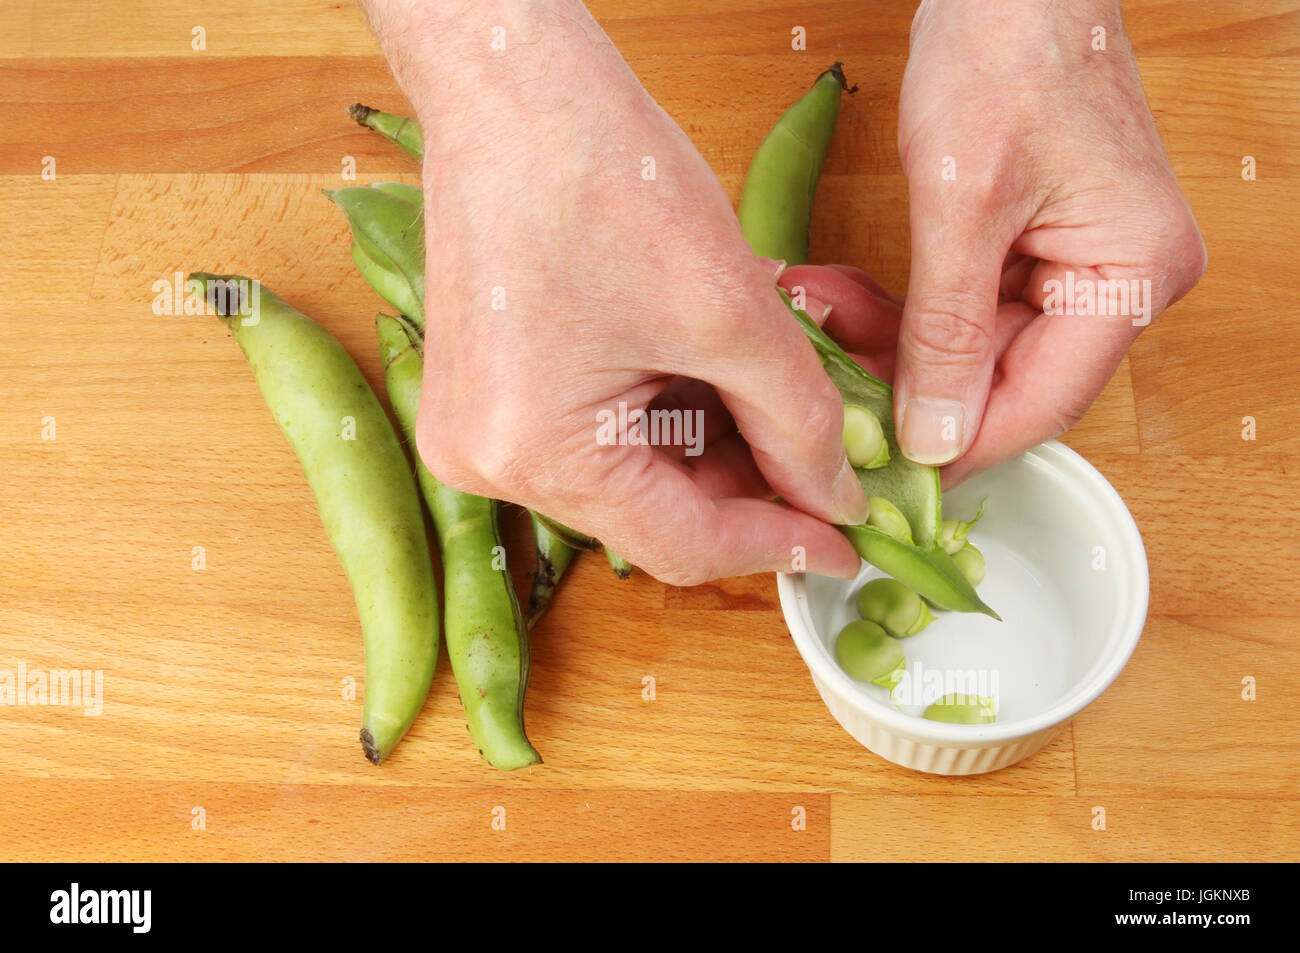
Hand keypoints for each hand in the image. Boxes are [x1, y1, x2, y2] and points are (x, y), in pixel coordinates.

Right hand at [360, 0, 865, 583]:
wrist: (512, 85)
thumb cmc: (601, 172)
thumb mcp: (729, 313)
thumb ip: (799, 422)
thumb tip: (836, 494)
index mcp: (531, 453)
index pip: (680, 544)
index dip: (775, 546)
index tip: (844, 541)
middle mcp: (486, 460)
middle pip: (652, 512)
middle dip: (748, 486)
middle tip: (829, 461)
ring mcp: (480, 427)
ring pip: (630, 473)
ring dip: (713, 445)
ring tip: (779, 396)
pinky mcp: (490, 392)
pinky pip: (597, 434)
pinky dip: (667, 413)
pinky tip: (719, 373)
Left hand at [814, 0, 1206, 483]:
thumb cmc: (1005, 56)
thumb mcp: (962, 206)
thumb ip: (947, 333)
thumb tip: (934, 436)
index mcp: (1131, 275)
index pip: (1042, 403)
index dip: (960, 444)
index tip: (885, 471)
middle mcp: (1121, 280)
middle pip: (1010, 382)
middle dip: (913, 387)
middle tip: (835, 391)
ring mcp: (1084, 264)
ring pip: (980, 351)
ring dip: (900, 347)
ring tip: (829, 325)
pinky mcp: (1043, 247)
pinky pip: (972, 309)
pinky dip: (910, 312)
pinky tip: (851, 299)